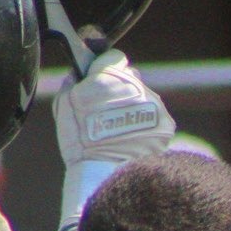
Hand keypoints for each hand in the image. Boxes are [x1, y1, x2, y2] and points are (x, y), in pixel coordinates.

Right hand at [55, 51, 175, 212]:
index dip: (105, 69)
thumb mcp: (64, 104)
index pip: (113, 58)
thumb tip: (80, 74)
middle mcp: (137, 85)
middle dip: (120, 89)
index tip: (99, 80)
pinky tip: (133, 139)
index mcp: (109, 75)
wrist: (107, 172)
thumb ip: (74, 82)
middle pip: (131, 78)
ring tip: (120, 130)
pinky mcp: (166, 124)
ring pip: (145, 98)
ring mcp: (155, 104)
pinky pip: (156, 117)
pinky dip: (147, 125)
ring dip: (135, 108)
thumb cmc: (80, 139)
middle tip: (107, 111)